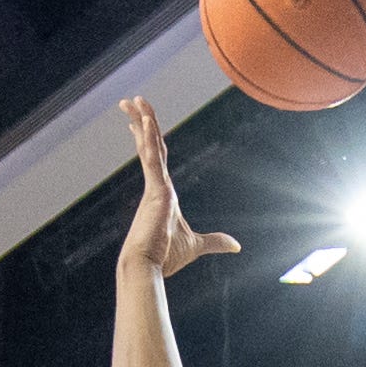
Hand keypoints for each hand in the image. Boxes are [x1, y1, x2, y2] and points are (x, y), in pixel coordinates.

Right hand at [117, 97, 235, 276]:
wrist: (149, 267)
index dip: (147, 139)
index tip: (138, 122)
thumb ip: (215, 241)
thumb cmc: (167, 257)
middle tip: (129, 101)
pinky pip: (151, 159)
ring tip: (133, 99)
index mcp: (162, 193)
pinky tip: (146, 120)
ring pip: (149, 145)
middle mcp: (156, 185)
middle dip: (140, 120)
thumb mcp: (197, 245)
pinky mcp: (155, 190)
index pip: (155, 158)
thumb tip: (236, 246)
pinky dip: (148, 139)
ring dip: (142, 120)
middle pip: (150, 145)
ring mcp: (154, 186)